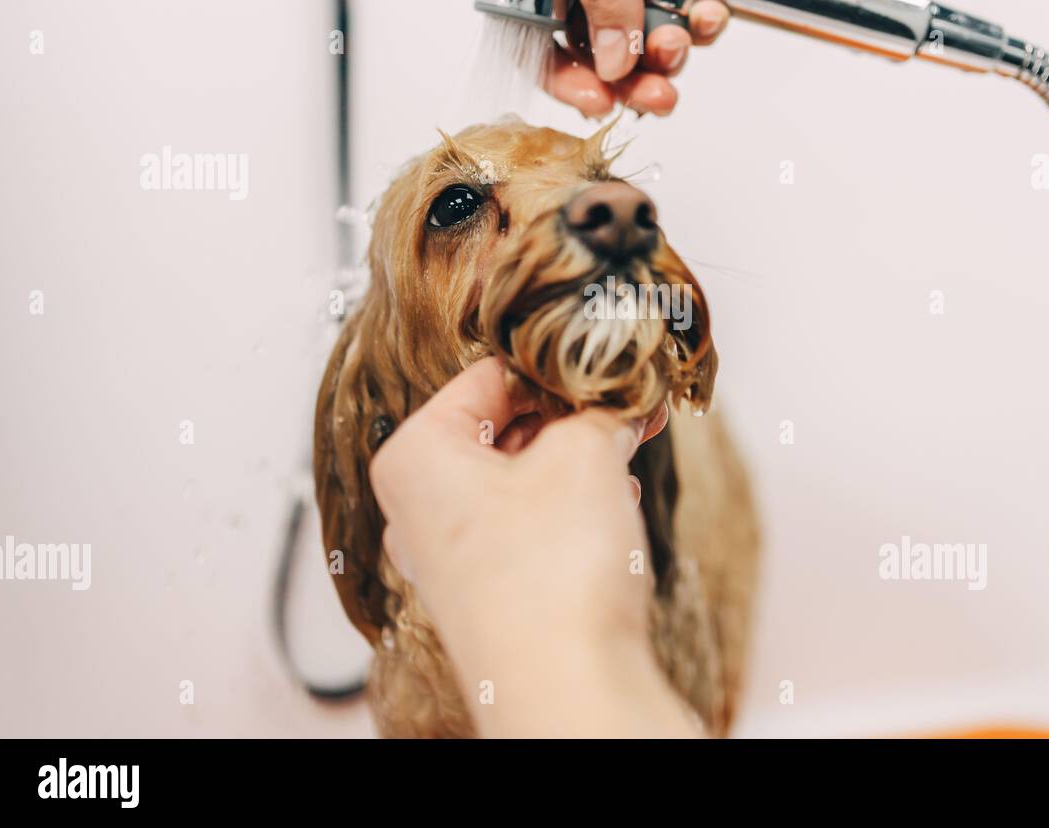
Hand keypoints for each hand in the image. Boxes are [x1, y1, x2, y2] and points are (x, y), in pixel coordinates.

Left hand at [370, 358, 697, 736]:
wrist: (568, 691)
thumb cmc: (551, 573)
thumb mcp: (584, 455)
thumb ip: (600, 409)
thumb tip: (618, 392)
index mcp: (415, 456)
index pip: (488, 374)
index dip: (555, 362)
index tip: (605, 356)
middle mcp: (420, 506)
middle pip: (503, 425)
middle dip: (572, 411)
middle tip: (631, 396)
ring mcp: (453, 554)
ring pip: (521, 476)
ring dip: (580, 455)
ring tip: (633, 439)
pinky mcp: (491, 592)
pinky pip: (531, 523)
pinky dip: (574, 502)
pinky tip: (619, 495)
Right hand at [486, 0, 732, 116]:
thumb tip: (613, 57)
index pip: (530, 32)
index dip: (563, 74)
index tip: (598, 98)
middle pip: (591, 45)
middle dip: (624, 76)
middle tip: (654, 94)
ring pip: (644, 34)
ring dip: (666, 55)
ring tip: (680, 47)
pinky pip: (689, 5)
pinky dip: (703, 21)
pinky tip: (708, 14)